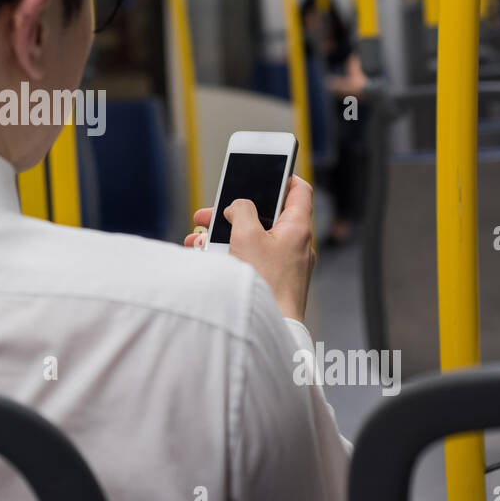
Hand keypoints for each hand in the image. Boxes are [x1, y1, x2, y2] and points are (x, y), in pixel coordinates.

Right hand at [184, 176, 316, 321]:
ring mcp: (285, 264)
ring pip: (253, 240)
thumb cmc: (266, 283)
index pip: (298, 190)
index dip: (282, 177)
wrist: (272, 328)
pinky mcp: (273, 280)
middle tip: (212, 214)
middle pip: (265, 216)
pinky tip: (208, 260)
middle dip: (234, 214)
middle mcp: (295, 244)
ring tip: (200, 241)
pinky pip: (251, 260)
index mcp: (298, 227)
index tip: (264, 172)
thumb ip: (241, 210)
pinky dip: (231, 256)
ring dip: (226, 237)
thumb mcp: (246, 234)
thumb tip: (238, 208)